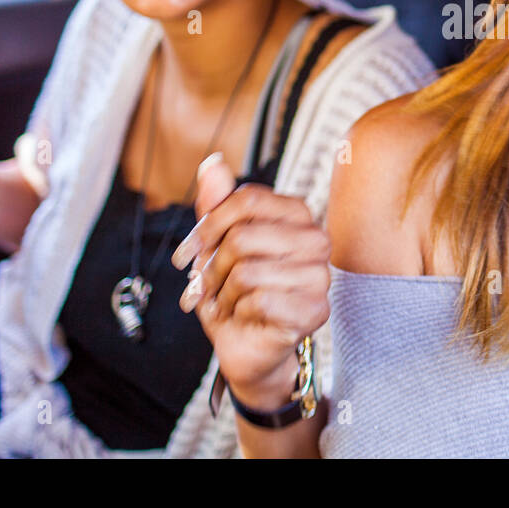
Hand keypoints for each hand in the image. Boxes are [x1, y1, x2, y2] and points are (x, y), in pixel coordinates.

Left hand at [173, 153, 330, 410]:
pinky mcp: (316, 310)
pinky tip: (244, 316)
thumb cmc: (235, 292)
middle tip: (205, 285)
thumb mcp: (217, 246)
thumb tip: (212, 162)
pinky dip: (239, 312)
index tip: (188, 251)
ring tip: (226, 302)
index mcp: (296, 215)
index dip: (209, 224)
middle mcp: (316, 240)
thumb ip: (217, 204)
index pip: (247, 199)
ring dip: (223, 293)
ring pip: (248, 271)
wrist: (246, 345)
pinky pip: (260, 300)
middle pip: (243, 236)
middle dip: (212, 266)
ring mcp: (320, 276)